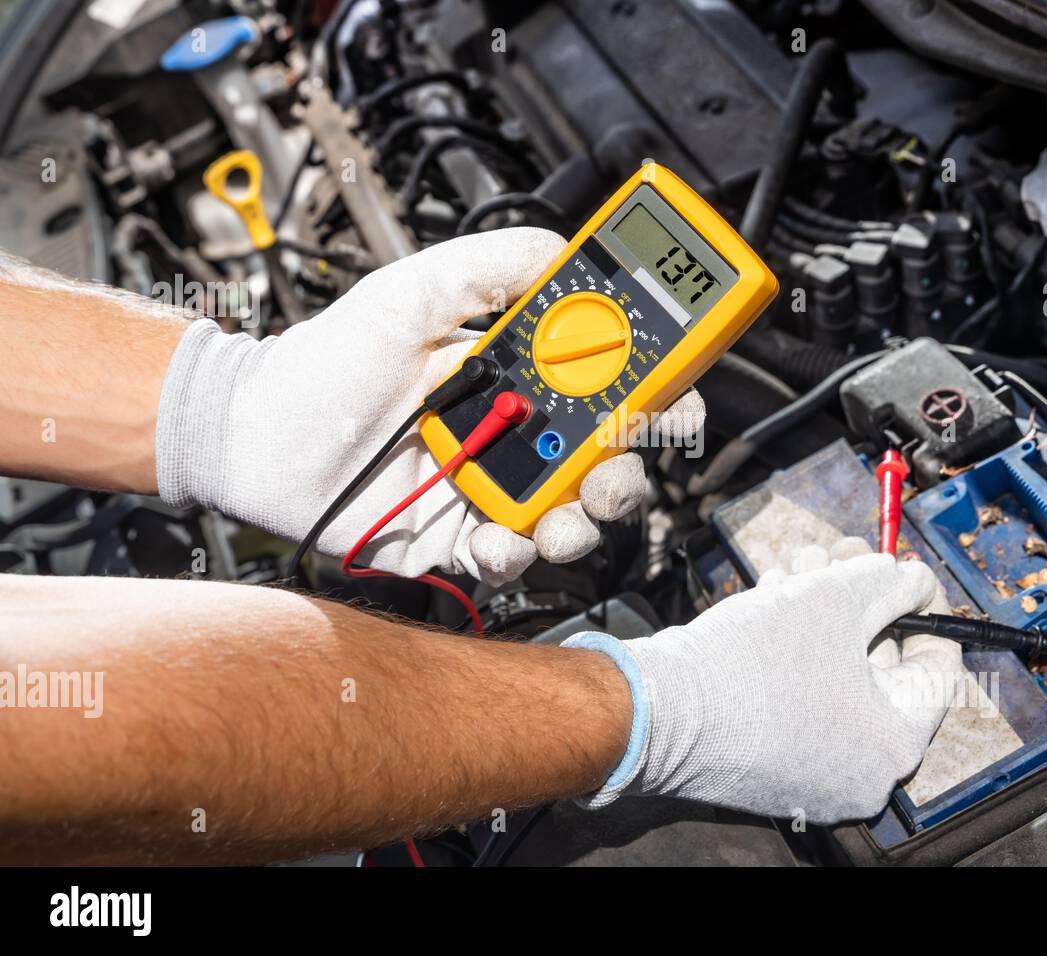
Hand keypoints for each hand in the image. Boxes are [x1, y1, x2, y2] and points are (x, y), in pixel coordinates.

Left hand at [155, 227, 704, 585]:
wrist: (256, 436)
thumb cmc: (324, 366)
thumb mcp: (409, 292)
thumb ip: (487, 267)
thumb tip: (562, 252)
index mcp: (516, 378)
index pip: (606, 385)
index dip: (650, 393)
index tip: (666, 396)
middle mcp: (515, 438)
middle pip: (609, 460)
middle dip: (628, 468)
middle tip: (614, 463)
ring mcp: (490, 492)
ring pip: (575, 517)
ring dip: (584, 519)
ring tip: (558, 514)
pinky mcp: (459, 541)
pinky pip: (513, 558)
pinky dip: (515, 552)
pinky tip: (488, 534)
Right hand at [564, 546, 963, 823]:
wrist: (658, 712)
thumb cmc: (755, 661)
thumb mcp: (835, 599)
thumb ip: (887, 583)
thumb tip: (913, 579)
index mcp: (895, 743)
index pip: (937, 667)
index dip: (921, 606)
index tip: (903, 572)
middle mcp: (862, 774)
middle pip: (878, 666)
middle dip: (855, 599)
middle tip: (838, 553)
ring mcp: (814, 776)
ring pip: (834, 675)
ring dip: (817, 613)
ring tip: (793, 566)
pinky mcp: (770, 767)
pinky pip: (801, 700)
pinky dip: (792, 650)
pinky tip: (770, 599)